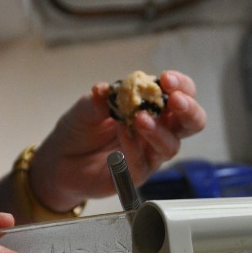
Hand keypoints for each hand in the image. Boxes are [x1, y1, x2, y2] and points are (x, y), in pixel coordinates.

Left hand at [30, 70, 207, 208]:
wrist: (60, 160)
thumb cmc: (79, 129)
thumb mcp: (86, 108)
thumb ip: (99, 99)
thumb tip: (105, 89)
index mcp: (152, 107)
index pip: (180, 94)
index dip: (180, 85)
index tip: (166, 78)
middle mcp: (158, 130)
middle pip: (192, 122)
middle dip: (188, 109)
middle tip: (175, 100)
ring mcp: (149, 153)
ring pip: (171, 145)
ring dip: (158, 130)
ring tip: (139, 119)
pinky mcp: (136, 173)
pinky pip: (143, 162)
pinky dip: (134, 147)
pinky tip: (122, 134)